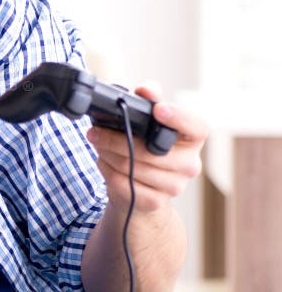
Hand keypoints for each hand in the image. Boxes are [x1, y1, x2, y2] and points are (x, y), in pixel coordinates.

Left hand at [86, 84, 207, 214]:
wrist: (142, 187)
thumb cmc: (146, 146)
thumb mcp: (147, 121)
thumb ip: (148, 100)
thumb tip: (145, 89)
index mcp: (192, 139)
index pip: (197, 127)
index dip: (179, 118)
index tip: (158, 109)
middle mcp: (190, 164)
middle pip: (149, 151)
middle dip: (114, 139)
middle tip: (94, 132)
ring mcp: (175, 186)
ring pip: (131, 168)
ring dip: (106, 154)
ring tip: (98, 145)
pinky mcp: (155, 202)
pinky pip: (123, 185)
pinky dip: (107, 171)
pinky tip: (104, 163)